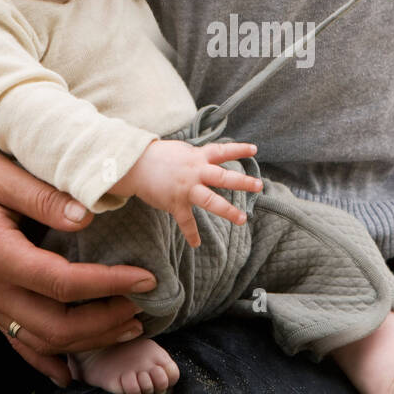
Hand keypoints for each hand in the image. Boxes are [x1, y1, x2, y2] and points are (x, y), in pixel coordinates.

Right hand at [0, 130, 157, 387]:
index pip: (63, 283)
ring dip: (86, 341)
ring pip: (39, 340)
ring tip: (126, 328)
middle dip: (104, 322)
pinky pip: (16, 341)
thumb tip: (89, 216)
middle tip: (142, 308)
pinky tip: (69, 373)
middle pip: (55, 326)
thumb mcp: (2, 173)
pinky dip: (45, 360)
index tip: (145, 278)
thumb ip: (46, 197)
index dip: (109, 285)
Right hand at [118, 140, 262, 247]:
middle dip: (243, 182)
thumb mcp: (181, 150)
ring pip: (211, 200)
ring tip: (242, 218)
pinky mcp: (175, 203)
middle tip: (259, 186)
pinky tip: (197, 243)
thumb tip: (210, 157)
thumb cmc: (157, 156)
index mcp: (197, 157)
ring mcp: (186, 189)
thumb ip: (197, 156)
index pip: (222, 151)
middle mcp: (195, 172)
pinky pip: (186, 221)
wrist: (134, 165)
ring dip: (228, 210)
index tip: (254, 149)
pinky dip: (191, 234)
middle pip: (223, 177)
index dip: (238, 150)